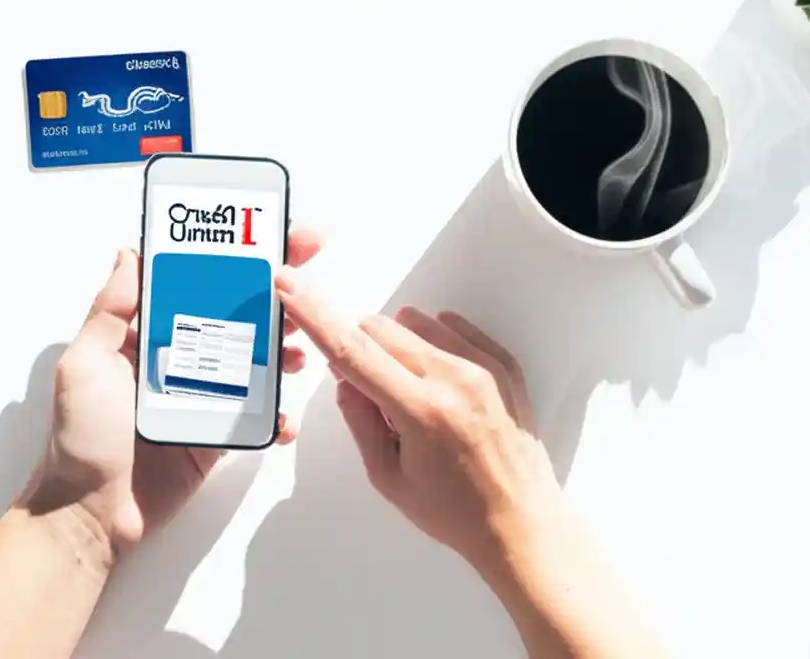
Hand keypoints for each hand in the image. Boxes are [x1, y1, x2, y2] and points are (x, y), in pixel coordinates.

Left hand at [22, 228, 323, 564]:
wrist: (91, 514)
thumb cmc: (80, 438)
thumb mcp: (85, 364)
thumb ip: (111, 310)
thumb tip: (132, 250)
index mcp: (149, 331)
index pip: (198, 279)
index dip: (234, 253)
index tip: (271, 231)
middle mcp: (181, 356)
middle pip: (238, 312)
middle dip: (278, 291)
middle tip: (310, 268)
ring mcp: (204, 395)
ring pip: (258, 360)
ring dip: (286, 349)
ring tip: (300, 352)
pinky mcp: (219, 434)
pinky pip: (258, 417)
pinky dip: (277, 415)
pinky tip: (284, 417)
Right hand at [275, 267, 558, 569]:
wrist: (520, 523)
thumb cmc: (452, 511)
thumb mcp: (387, 478)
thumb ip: (360, 420)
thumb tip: (344, 376)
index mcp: (421, 412)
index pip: (352, 352)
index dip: (314, 316)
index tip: (289, 286)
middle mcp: (455, 379)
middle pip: (380, 329)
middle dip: (361, 351)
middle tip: (374, 397)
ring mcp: (484, 368)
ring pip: (415, 322)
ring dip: (398, 348)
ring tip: (414, 398)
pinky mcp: (504, 364)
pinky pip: (453, 328)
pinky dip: (434, 346)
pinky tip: (439, 386)